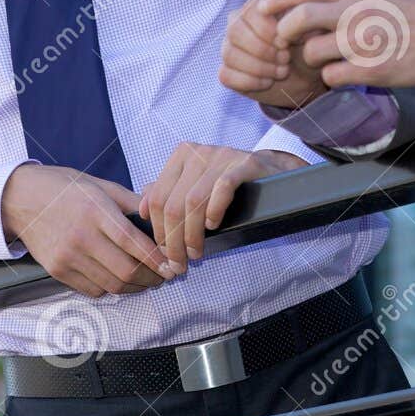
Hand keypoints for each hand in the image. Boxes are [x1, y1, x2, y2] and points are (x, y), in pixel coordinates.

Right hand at [0, 164, 178, 298]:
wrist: (20, 200)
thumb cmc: (63, 189)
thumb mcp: (99, 185)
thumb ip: (131, 202)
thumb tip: (161, 219)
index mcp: (96, 212)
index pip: (135, 244)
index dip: (159, 260)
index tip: (173, 265)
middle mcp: (82, 237)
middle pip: (127, 271)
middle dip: (152, 278)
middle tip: (164, 276)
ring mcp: (68, 257)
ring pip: (112, 285)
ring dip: (135, 287)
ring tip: (146, 280)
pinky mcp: (58, 271)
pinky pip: (93, 290)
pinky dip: (112, 288)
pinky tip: (119, 279)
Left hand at [139, 143, 305, 266]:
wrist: (270, 171)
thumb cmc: (228, 185)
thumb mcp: (194, 188)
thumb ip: (168, 194)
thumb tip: (144, 210)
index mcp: (181, 157)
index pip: (158, 199)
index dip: (157, 231)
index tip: (163, 255)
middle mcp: (198, 152)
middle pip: (173, 204)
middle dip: (173, 241)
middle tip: (179, 263)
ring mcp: (221, 155)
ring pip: (193, 202)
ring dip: (192, 235)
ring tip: (196, 253)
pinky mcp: (245, 163)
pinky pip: (223, 188)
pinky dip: (214, 211)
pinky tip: (213, 226)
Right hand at [219, 0, 328, 109]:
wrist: (305, 77)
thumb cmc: (309, 46)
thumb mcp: (316, 23)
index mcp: (256, 5)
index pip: (249, 13)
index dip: (267, 31)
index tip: (287, 44)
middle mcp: (238, 23)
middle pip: (235, 32)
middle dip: (262, 50)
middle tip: (285, 59)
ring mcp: (229, 47)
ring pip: (229, 54)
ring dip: (258, 67)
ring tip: (281, 71)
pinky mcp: (227, 71)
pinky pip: (225, 75)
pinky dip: (248, 81)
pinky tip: (267, 83)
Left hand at [261, 0, 414, 88]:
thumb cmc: (412, 14)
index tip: (262, 9)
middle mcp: (356, 12)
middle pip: (300, 18)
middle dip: (284, 33)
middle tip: (285, 43)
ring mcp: (362, 42)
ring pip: (311, 53)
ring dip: (311, 60)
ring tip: (329, 59)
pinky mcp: (370, 70)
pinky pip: (331, 76)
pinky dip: (331, 78)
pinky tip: (345, 74)